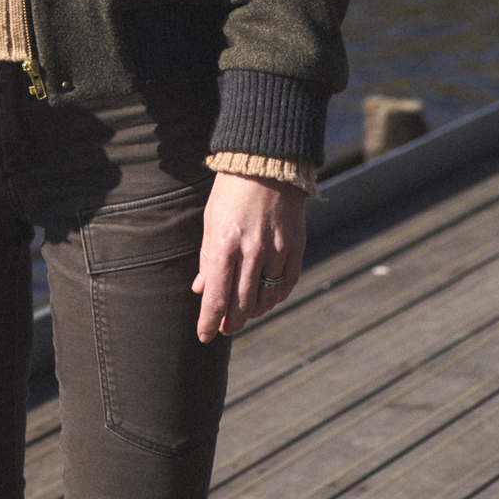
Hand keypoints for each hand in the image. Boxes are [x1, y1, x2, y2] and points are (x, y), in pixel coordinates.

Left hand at [193, 172, 306, 339]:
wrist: (266, 162)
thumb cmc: (231, 190)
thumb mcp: (210, 221)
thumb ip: (208, 258)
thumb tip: (202, 290)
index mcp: (224, 244)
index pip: (216, 296)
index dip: (209, 321)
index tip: (204, 336)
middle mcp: (251, 251)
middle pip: (241, 304)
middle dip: (230, 322)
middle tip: (224, 329)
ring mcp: (276, 250)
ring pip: (265, 298)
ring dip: (252, 312)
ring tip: (243, 314)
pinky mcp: (296, 246)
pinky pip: (286, 283)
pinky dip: (275, 297)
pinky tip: (266, 299)